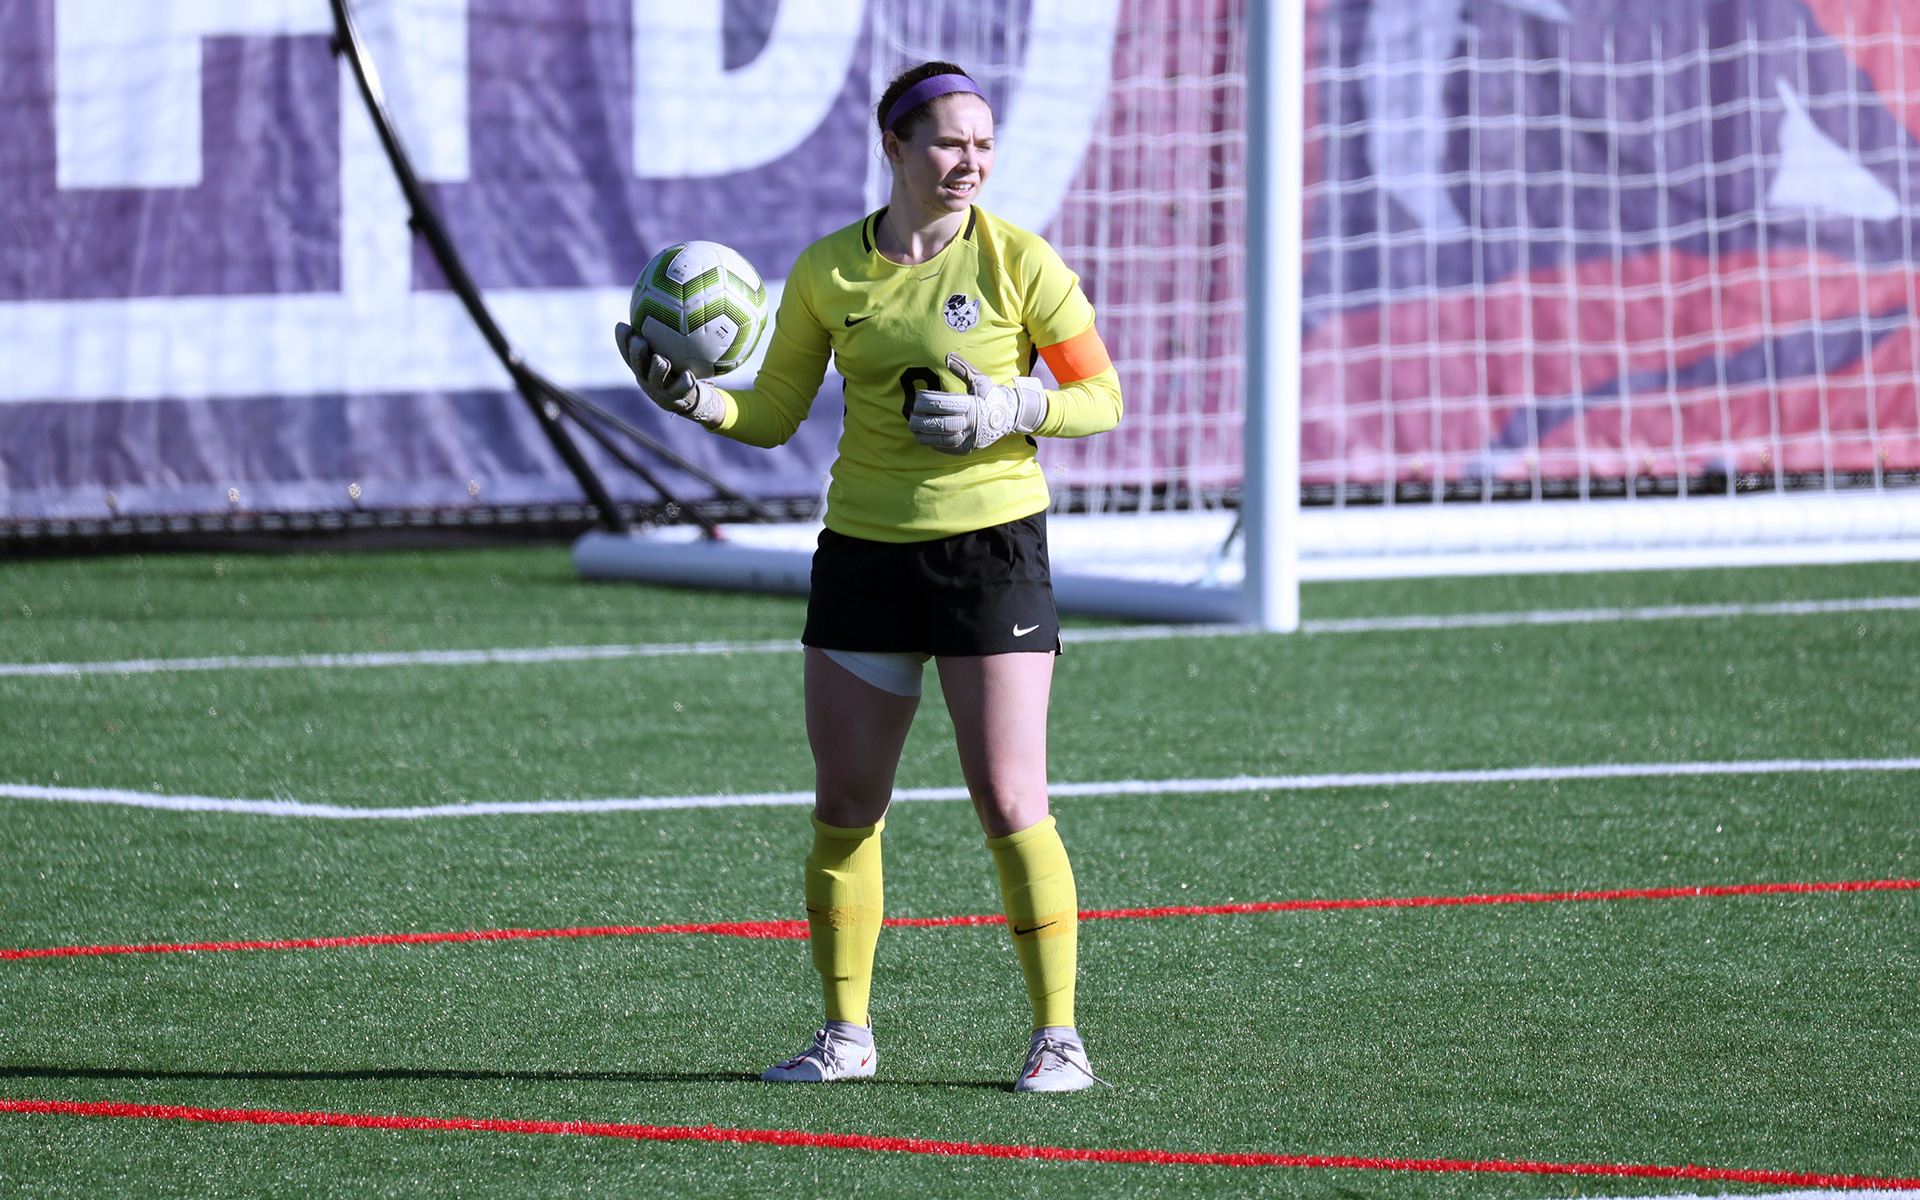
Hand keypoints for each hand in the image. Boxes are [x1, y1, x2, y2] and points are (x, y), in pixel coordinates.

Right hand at [614, 321, 723, 428]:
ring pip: (655, 378)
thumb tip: (682, 295)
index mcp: (642, 363)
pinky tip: (689, 375)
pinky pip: (680, 390)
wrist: (687, 395)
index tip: (623, 325)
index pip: (627, 350)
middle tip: (639, 340)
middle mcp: (647, 375)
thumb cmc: (678, 365)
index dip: (622, 339)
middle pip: (636, 364)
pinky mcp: (676, 397)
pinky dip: (684, 383)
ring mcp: (660, 388)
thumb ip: (670, 327)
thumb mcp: (673, 347)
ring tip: (661, 359)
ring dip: (657, 368)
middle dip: (636, 352)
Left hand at [908, 352, 1048, 454]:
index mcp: (974, 405)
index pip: (946, 404)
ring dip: (925, 435)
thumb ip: (962, 368)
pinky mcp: (968, 449)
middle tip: (910, 417)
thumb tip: (946, 356)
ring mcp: (971, 439)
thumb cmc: (991, 395)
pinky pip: (948, 449)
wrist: (1009, 416)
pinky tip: (924, 438)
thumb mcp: (979, 379)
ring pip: (944, 440)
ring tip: (913, 429)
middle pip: (943, 424)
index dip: (929, 402)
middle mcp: (972, 424)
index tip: (917, 399)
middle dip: (923, 421)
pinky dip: (934, 445)